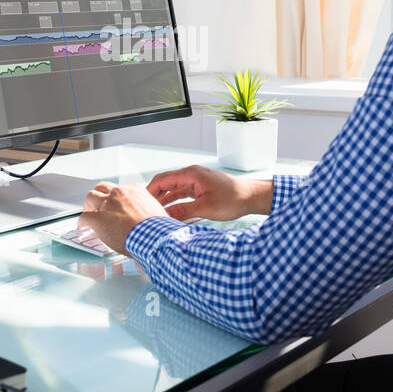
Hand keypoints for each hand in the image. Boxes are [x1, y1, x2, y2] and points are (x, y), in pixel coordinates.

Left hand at [77, 181, 170, 256]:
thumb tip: (149, 220)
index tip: (116, 204)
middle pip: (103, 187)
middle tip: (98, 204)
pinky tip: (82, 226)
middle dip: (100, 195)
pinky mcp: (98, 219)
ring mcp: (108, 205)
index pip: (122, 189)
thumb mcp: (157, 212)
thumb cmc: (158, 228)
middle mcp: (120, 194)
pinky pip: (85, 217)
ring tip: (88, 211)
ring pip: (91, 196)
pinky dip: (81, 222)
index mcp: (135, 191)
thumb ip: (149, 212)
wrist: (154, 236)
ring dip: (88, 204)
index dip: (117, 197)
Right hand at [145, 164, 271, 221]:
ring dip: (164, 200)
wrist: (251, 197)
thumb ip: (183, 211)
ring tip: (154, 213)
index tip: (140, 203)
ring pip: (173, 189)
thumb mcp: (206, 208)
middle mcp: (191, 175)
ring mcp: (196, 182)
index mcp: (191, 174)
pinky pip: (182, 194)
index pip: (162, 180)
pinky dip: (175, 202)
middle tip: (144, 209)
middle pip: (166, 183)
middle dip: (154, 196)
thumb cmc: (233, 199)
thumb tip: (164, 216)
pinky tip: (170, 212)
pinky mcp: (201, 189)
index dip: (149, 191)